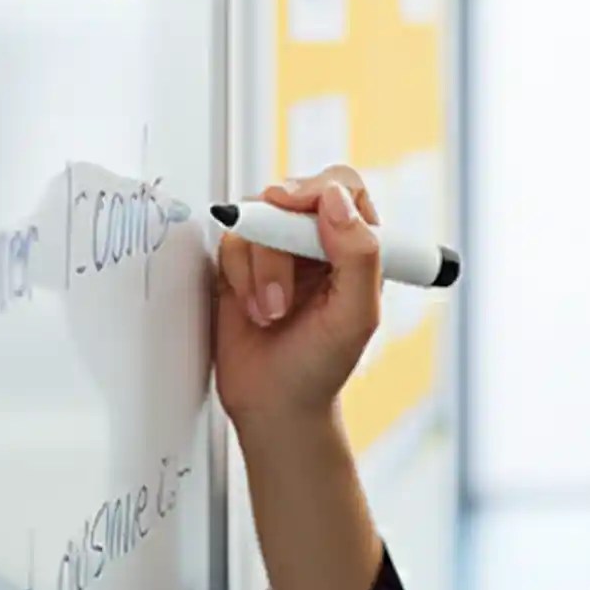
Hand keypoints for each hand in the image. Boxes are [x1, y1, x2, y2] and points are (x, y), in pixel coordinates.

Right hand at [214, 165, 382, 422]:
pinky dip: (239, 276)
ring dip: (261, 270)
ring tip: (273, 312)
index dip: (317, 189)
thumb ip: (358, 255)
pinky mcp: (241, 261)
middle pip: (291, 195)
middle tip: (280, 288)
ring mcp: (276, 247)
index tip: (297, 206)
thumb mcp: (357, 316)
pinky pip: (231, 241)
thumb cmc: (322, 365)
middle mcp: (316, 239)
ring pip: (256, 217)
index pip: (341, 186)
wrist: (275, 402)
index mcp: (356, 244)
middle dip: (280, 242)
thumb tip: (334, 200)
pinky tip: (253, 310)